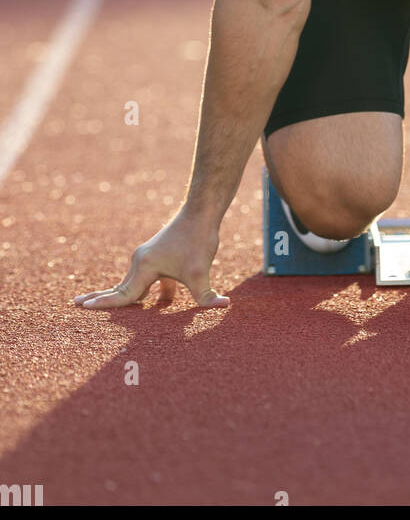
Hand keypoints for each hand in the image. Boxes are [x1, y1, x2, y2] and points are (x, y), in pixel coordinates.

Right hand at [74, 208, 228, 309]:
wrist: (201, 212)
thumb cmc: (198, 240)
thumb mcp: (201, 271)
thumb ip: (207, 295)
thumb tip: (224, 306)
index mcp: (145, 266)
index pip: (123, 294)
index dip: (104, 303)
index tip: (84, 307)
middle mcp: (141, 261)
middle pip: (120, 288)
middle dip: (100, 297)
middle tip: (76, 304)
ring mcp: (148, 258)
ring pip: (133, 285)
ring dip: (123, 299)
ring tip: (95, 303)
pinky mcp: (157, 257)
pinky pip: (148, 281)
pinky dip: (146, 294)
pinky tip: (155, 306)